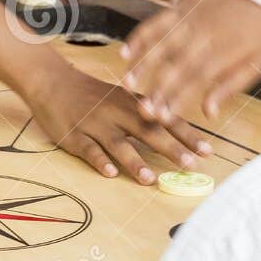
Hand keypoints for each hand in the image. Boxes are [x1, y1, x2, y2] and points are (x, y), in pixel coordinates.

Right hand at [26, 66, 212, 183]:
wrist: (52, 81)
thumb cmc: (91, 93)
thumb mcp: (121, 97)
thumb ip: (146, 114)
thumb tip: (176, 135)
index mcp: (132, 103)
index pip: (166, 119)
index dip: (188, 135)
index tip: (208, 151)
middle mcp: (117, 112)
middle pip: (148, 131)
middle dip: (170, 149)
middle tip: (190, 165)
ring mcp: (95, 124)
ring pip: (117, 143)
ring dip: (134, 161)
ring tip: (149, 178)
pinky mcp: (74, 135)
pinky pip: (88, 149)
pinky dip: (99, 160)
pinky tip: (109, 172)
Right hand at [121, 0, 260, 122]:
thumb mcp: (256, 63)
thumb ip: (230, 88)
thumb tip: (209, 112)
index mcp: (221, 55)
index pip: (194, 82)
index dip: (176, 100)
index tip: (162, 117)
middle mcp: (200, 39)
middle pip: (174, 68)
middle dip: (157, 90)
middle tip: (142, 109)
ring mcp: (188, 22)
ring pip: (159, 46)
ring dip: (141, 65)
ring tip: (127, 83)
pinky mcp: (179, 9)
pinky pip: (155, 23)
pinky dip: (139, 37)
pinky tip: (124, 52)